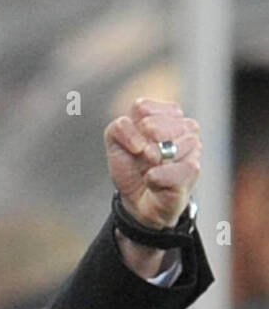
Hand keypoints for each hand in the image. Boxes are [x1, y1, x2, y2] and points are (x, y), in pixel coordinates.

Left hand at [103, 98, 201, 229]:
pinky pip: (169, 170)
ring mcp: (192, 146)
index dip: (130, 129)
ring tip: (151, 170)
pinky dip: (155, 178)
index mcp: (165, 115)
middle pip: (152, 125)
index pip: (142, 108)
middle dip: (140, 147)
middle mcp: (184, 126)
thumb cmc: (132, 169)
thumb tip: (142, 143)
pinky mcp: (193, 169)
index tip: (133, 145)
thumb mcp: (115, 145)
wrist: (140, 201)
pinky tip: (154, 181)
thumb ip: (120, 129)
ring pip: (162, 146)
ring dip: (148, 164)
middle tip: (143, 160)